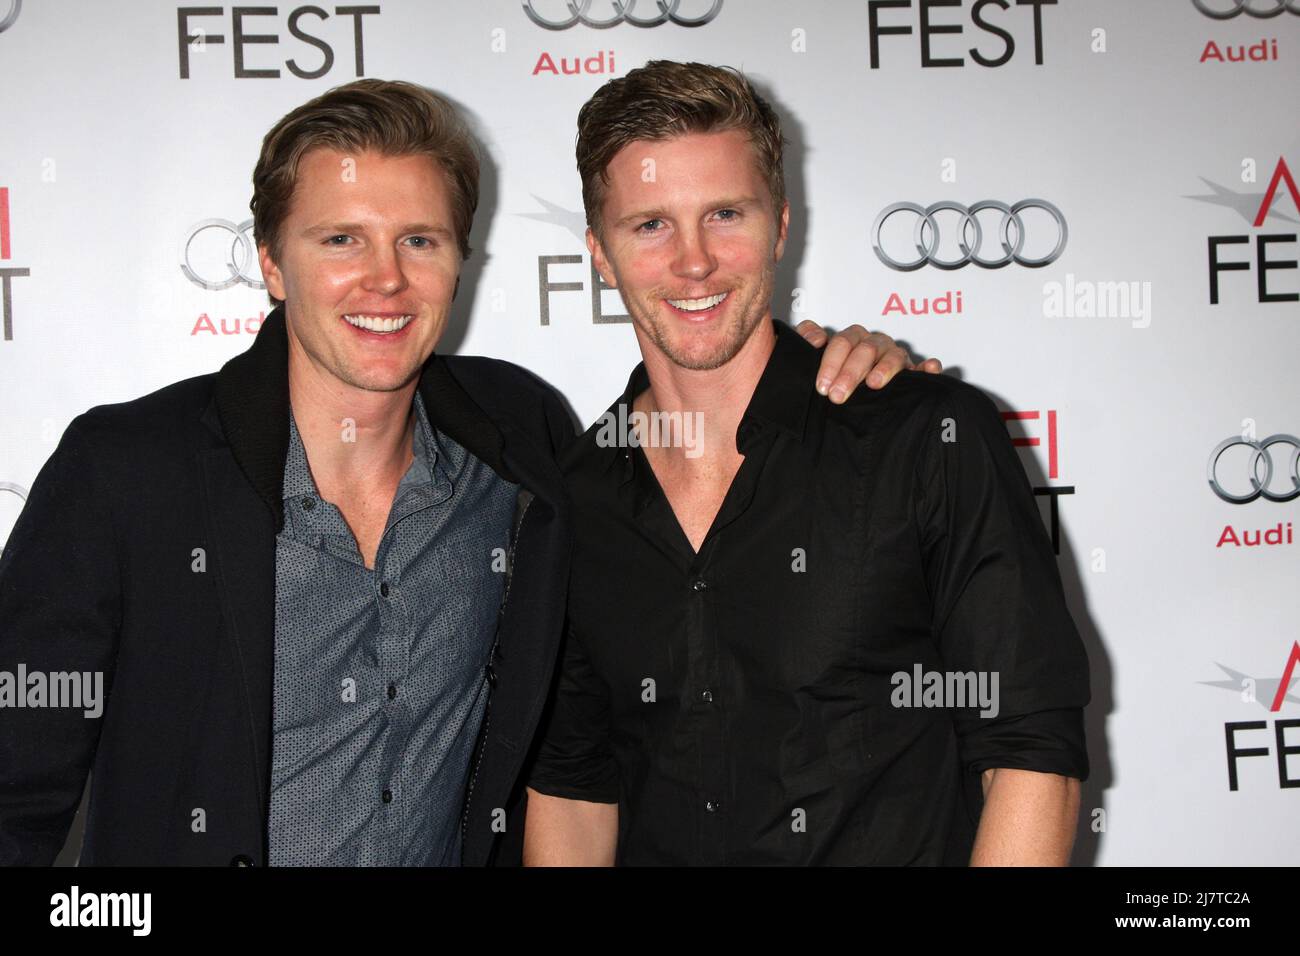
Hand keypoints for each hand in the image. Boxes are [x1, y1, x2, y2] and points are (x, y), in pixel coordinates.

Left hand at [796, 320, 942, 403]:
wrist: (846, 392)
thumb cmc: (834, 373)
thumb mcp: (815, 357)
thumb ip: (808, 338)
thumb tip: (814, 339)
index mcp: (852, 339)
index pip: (842, 342)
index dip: (831, 362)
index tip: (822, 386)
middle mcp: (874, 345)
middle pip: (865, 349)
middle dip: (851, 372)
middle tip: (838, 395)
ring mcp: (894, 357)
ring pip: (893, 355)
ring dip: (884, 368)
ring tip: (873, 384)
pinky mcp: (912, 372)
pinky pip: (923, 367)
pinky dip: (927, 367)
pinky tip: (928, 369)